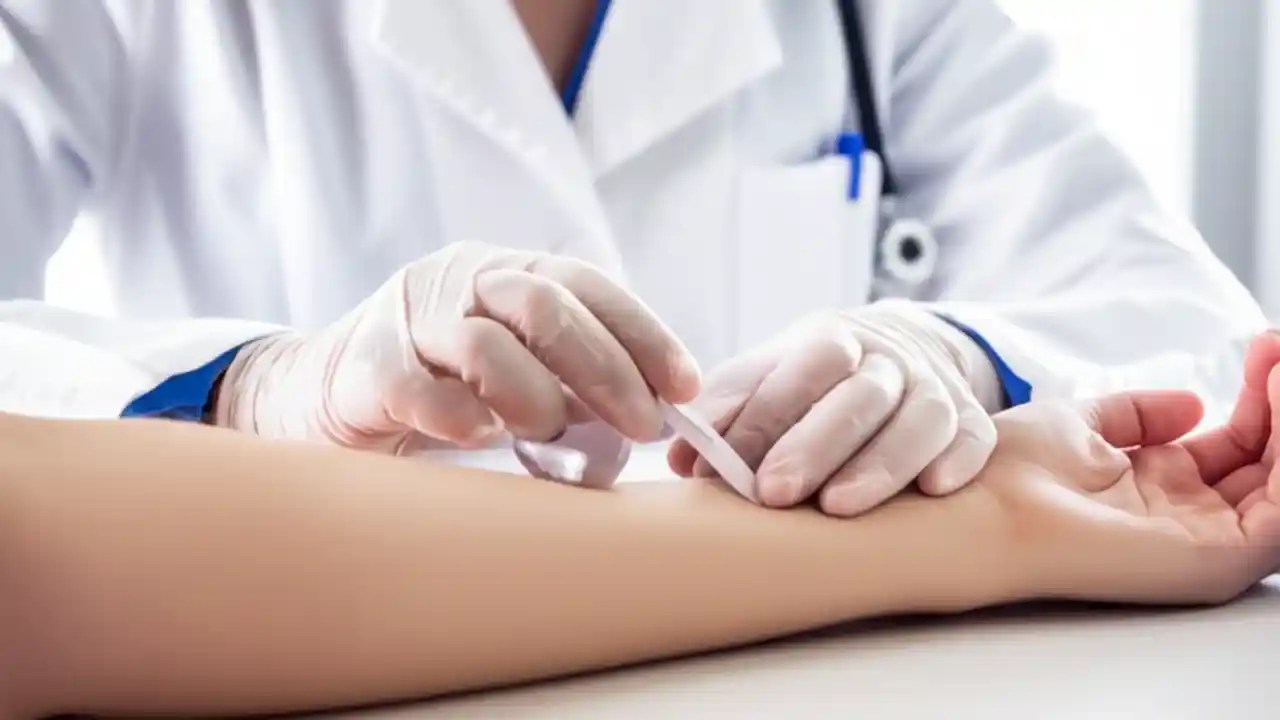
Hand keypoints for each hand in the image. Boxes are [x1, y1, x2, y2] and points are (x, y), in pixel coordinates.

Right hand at [213, 242, 700, 451]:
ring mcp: (409, 319)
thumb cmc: (443, 383)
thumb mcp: (517, 367)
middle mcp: (462, 280)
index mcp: (508, 271)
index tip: (685, 387)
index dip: (643, 332)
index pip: (587, 285)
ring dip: (537, 393)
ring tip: (554, 432)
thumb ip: (574, 378)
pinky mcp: (365, 367)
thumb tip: (655, 413)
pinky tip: (481, 438)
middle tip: (643, 425)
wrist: (326, 391)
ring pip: (484, 341)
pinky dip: (457, 414)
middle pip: (544, 305)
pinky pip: (414, 387)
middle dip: (607, 368)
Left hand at [668, 301, 1001, 516]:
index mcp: (830, 340)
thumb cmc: (816, 379)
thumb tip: (681, 459)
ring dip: (880, 464)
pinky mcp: (971, 419)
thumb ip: (728, 411)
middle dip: (815, 446)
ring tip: (839, 508)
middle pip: (858, 397)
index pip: (802, 369)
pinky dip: (958, 461)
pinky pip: (975, 437)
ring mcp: (935, 387)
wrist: (904, 348)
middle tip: (775, 494)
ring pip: (918, 419)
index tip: (734, 467)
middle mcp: (888, 359)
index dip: (768, 416)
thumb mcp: (769, 376)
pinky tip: (935, 490)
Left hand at [986, 332, 1279, 605]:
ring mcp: (1206, 544)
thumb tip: (1195, 403)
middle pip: (1270, 463)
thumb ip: (1137, 414)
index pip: (1239, 445)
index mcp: (1160, 492)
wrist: (976, 506)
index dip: (1260, 397)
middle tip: (1278, 348)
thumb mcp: (1083, 426)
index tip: (1265, 345)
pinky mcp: (1217, 560)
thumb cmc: (1009, 471)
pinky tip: (1277, 397)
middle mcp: (1190, 520)